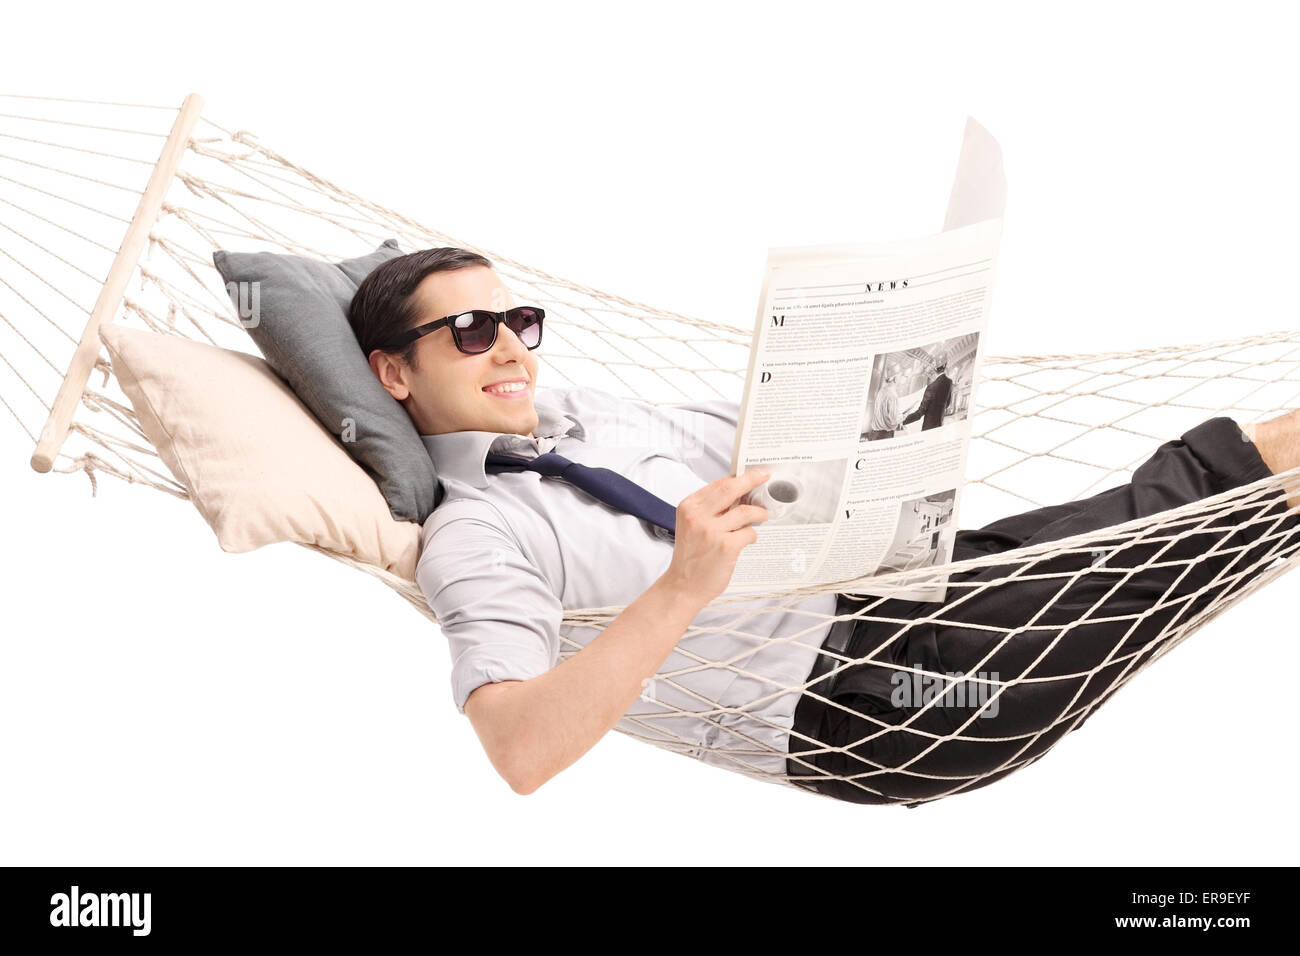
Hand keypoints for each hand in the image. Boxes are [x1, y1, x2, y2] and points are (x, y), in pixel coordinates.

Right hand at [660, 469, 770, 606]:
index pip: (719, 484)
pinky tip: (748, 539)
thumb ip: (710, 509)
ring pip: (745, 511)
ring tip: (762, 516)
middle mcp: (698, 516)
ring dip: (758, 513)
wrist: (683, 586)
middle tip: (764, 477)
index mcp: (689, 507)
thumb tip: (738, 493)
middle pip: (731, 488)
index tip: (753, 473)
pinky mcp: (726, 547)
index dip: (739, 477)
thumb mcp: (691, 525)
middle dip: (752, 480)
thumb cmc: (690, 557)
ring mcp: (712, 531)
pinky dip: (752, 535)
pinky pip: (749, 533)